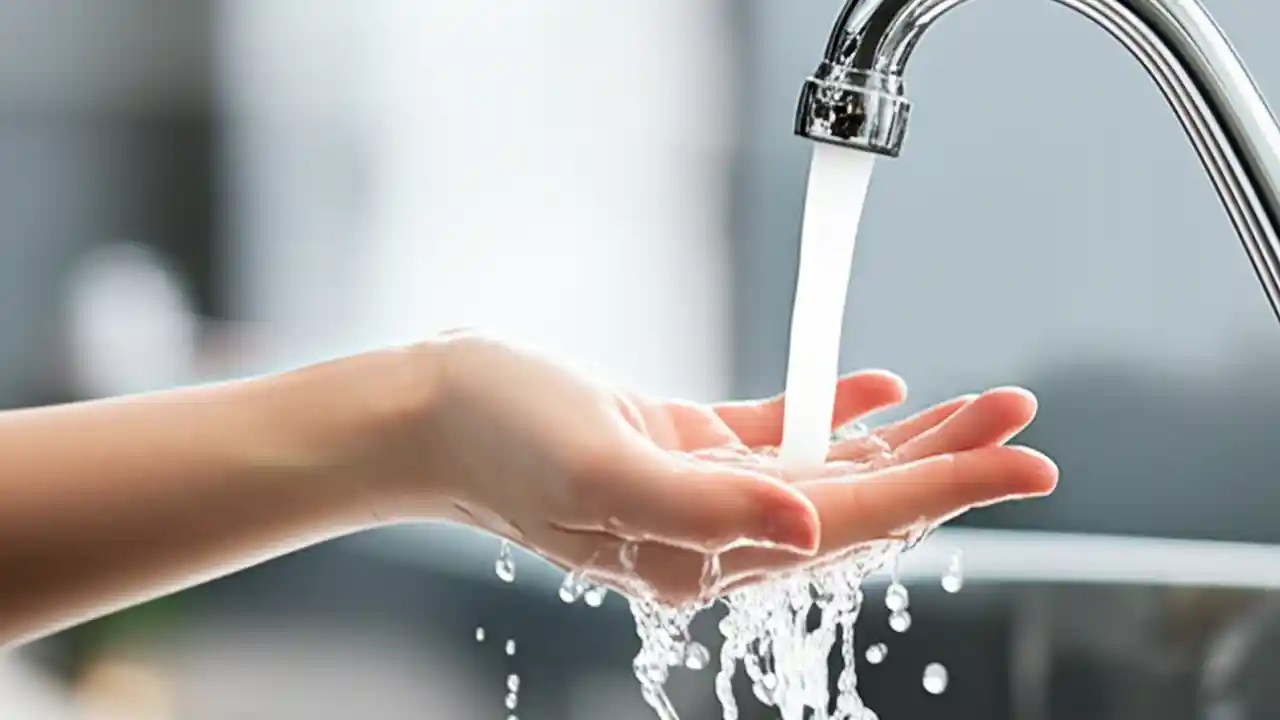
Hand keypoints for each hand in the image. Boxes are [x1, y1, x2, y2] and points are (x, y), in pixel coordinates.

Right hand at [369, 332, 1056, 603]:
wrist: (433, 413)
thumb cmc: (501, 437)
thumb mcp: (600, 465)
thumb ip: (704, 503)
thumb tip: (810, 520)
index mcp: (702, 547)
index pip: (852, 519)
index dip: (947, 489)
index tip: (1027, 465)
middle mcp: (713, 529)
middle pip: (858, 498)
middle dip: (947, 461)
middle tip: (1023, 419)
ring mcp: (701, 490)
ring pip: (827, 467)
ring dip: (905, 437)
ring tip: (977, 403)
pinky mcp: (682, 448)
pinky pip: (775, 435)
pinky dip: (829, 413)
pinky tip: (876, 389)